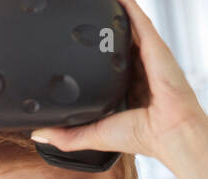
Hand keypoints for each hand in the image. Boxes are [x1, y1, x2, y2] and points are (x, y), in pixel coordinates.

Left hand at [28, 0, 207, 178]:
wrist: (170, 132)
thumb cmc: (141, 136)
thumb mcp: (93, 136)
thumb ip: (65, 136)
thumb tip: (37, 134)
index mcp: (124, 88)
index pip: (102, 66)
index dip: (86, 56)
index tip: (65, 46)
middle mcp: (136, 69)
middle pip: (113, 42)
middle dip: (97, 29)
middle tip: (74, 14)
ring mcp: (146, 55)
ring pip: (125, 27)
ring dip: (110, 13)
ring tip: (88, 3)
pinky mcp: (154, 45)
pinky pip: (137, 19)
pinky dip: (126, 5)